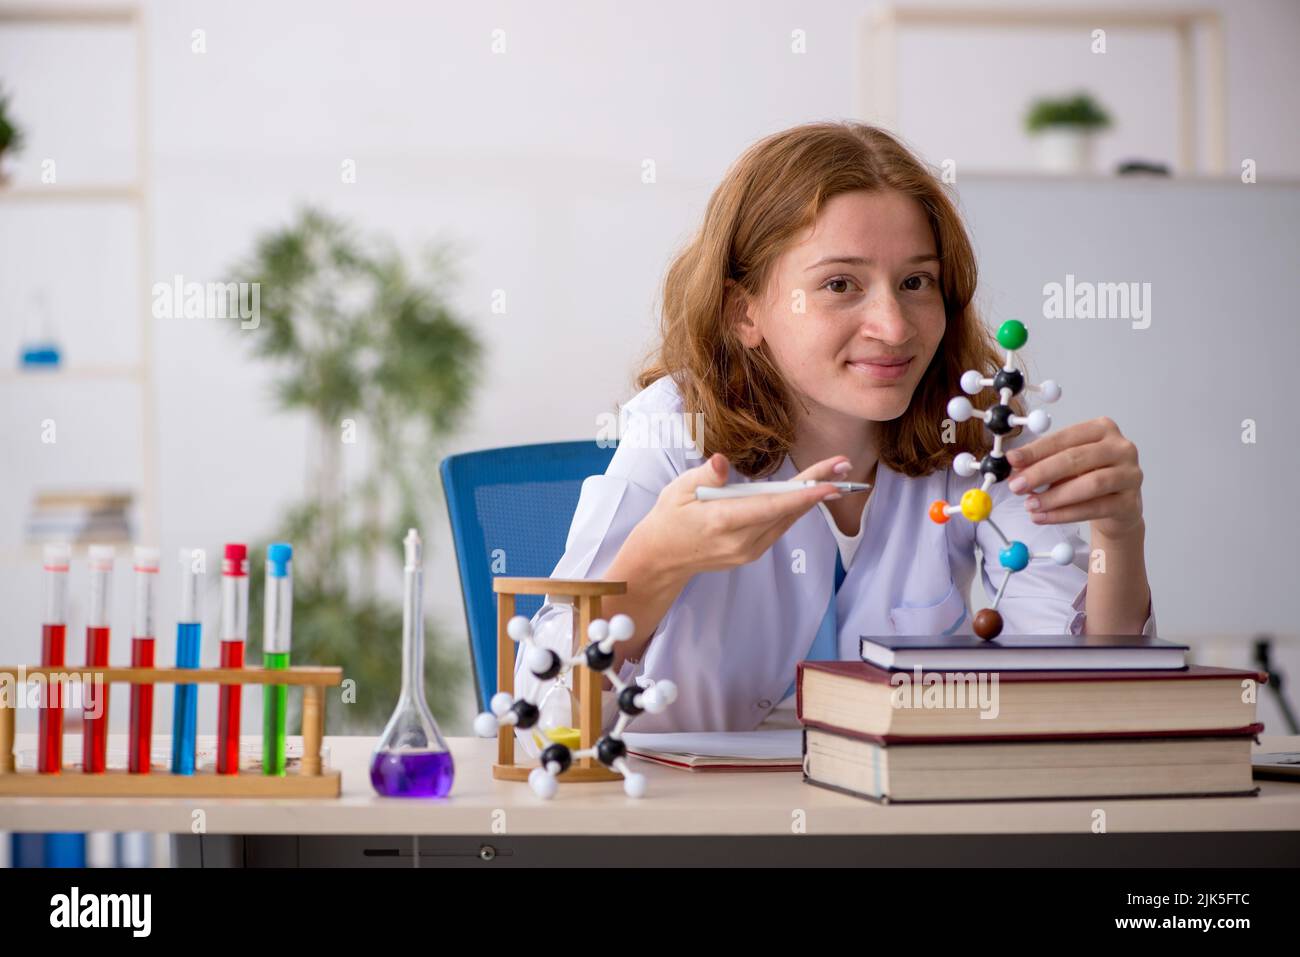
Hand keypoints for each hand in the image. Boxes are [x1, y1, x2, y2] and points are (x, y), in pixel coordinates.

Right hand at [633, 451, 848, 577]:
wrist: (662, 558)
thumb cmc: (668, 517)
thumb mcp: (677, 490)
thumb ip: (706, 476)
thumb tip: (721, 461)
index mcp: (721, 522)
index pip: (770, 507)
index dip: (802, 495)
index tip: (828, 484)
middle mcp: (740, 541)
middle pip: (786, 511)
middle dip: (818, 488)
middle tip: (845, 465)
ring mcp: (748, 551)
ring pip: (787, 520)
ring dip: (812, 497)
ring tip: (836, 474)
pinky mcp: (751, 553)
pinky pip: (778, 527)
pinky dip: (794, 508)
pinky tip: (810, 492)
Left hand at [1004, 416, 1143, 539]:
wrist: (1117, 506)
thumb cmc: (1087, 478)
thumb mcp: (1064, 466)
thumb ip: (1042, 463)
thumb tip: (1014, 468)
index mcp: (1102, 429)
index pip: (1064, 437)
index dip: (1035, 450)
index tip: (1011, 460)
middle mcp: (1121, 448)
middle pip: (1076, 458)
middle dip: (1041, 473)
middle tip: (1016, 486)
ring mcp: (1130, 474)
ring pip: (1090, 484)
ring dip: (1054, 497)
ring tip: (1030, 505)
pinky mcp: (1131, 502)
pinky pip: (1095, 508)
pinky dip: (1065, 514)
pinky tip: (1043, 517)